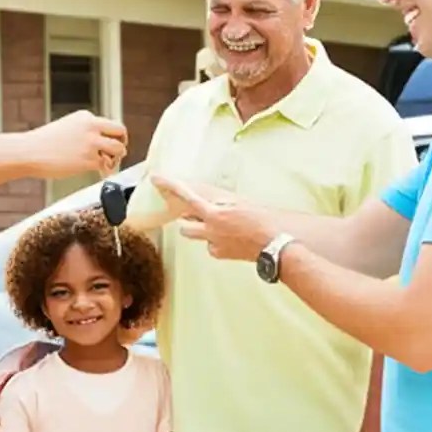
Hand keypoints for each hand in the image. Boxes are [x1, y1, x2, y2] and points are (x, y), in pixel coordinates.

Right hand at [25, 110, 128, 179]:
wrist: (29, 152)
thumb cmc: (43, 143)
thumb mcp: (67, 127)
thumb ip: (84, 131)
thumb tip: (98, 143)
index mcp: (85, 117)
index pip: (110, 123)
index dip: (112, 136)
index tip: (108, 144)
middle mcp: (91, 127)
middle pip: (121, 131)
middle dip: (121, 143)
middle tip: (116, 154)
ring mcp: (91, 143)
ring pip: (119, 149)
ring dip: (116, 158)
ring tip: (107, 164)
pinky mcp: (89, 159)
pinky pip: (107, 165)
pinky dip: (107, 170)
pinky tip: (100, 172)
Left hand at [151, 175, 277, 261]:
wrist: (275, 244)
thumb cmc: (264, 219)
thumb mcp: (241, 202)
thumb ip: (221, 200)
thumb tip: (210, 197)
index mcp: (215, 208)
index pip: (186, 194)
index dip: (169, 185)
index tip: (155, 178)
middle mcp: (210, 224)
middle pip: (183, 219)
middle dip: (185, 215)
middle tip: (194, 210)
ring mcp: (212, 240)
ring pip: (192, 233)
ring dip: (197, 227)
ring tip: (214, 223)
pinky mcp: (218, 252)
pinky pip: (209, 245)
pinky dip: (214, 241)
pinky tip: (228, 238)